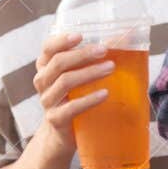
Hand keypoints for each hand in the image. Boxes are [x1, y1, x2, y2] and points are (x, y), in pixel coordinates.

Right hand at [29, 32, 115, 166]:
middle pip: (58, 63)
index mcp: (45, 67)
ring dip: (89, 73)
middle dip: (82, 55)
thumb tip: (125, 37)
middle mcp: (42, 82)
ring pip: (65, 82)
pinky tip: (104, 94)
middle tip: (104, 51)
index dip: (61, 40)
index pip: (47, 48)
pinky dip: (89, 99)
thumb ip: (94, 58)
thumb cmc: (74, 97)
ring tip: (110, 68)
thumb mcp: (79, 76)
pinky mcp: (56, 119)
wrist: (62, 134)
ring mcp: (47, 101)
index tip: (80, 35)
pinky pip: (71, 107)